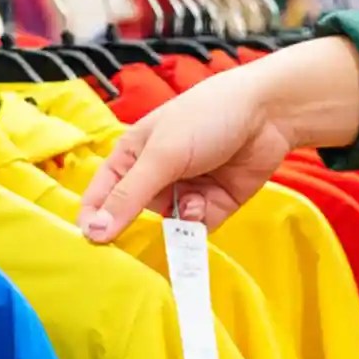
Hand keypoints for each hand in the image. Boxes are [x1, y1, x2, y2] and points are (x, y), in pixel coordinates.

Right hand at [77, 37, 358, 241]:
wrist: (268, 113)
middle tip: (147, 227)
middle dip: (141, 224)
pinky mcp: (211, 206)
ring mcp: (183, 192)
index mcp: (131, 157)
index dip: (93, 220)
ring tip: (191, 201)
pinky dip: (198, 221)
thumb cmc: (206, 117)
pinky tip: (205, 201)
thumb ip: (128, 197)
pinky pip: (195, 229)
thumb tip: (93, 233)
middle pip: (134, 217)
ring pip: (167, 226)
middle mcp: (154, 177)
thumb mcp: (161, 155)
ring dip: (177, 219)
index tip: (90, 245)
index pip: (101, 195)